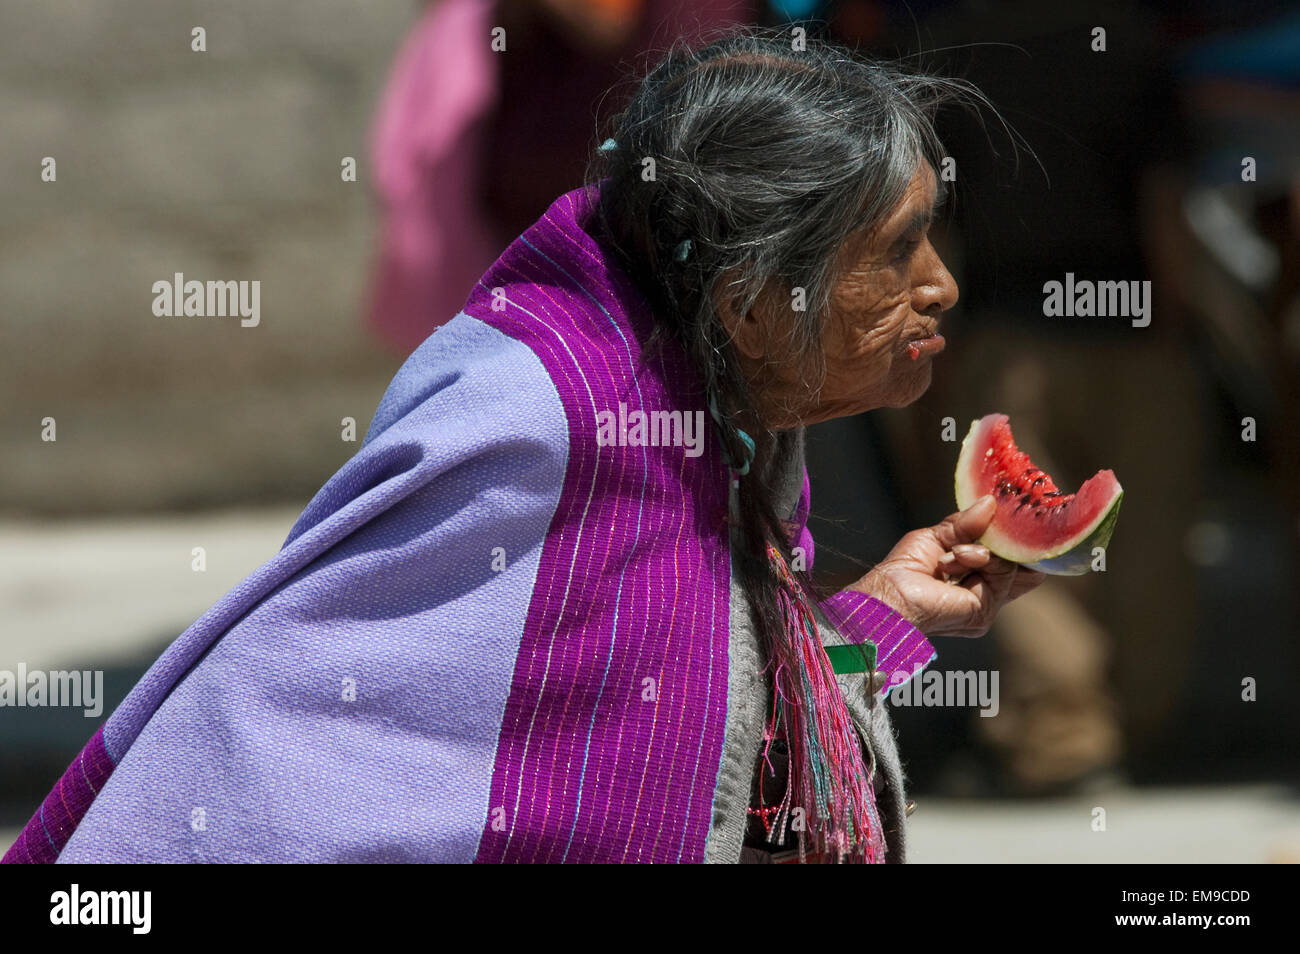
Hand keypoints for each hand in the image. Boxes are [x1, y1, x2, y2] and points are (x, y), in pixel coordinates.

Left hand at [850, 494, 1045, 636]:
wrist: (888, 596)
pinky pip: (1001, 571)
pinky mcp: (985, 609)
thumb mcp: (938, 537)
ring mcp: (988, 603)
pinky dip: (977, 558)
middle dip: (1007, 538)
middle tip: (997, 519)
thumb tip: (990, 502)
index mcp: (976, 578)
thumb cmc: (903, 571)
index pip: (1011, 559)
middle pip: (1020, 563)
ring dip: (979, 549)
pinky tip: (954, 559)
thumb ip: (966, 524)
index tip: (1016, 511)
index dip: (1015, 537)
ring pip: (1010, 563)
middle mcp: (986, 593)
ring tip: (953, 552)